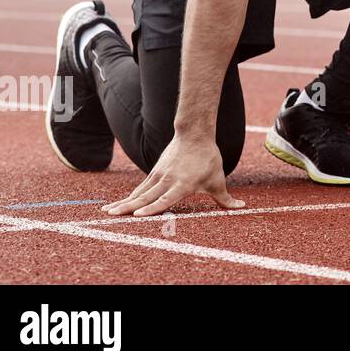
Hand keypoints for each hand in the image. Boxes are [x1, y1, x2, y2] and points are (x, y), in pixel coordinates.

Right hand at [101, 133, 243, 217]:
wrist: (194, 134)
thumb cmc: (208, 159)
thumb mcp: (218, 180)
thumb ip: (225, 198)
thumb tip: (242, 207)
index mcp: (183, 184)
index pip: (165, 199)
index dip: (152, 208)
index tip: (138, 215)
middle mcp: (168, 181)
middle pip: (146, 196)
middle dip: (128, 208)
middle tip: (112, 216)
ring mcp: (158, 176)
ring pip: (139, 192)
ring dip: (123, 203)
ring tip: (107, 212)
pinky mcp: (154, 172)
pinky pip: (140, 188)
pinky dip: (128, 197)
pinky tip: (117, 205)